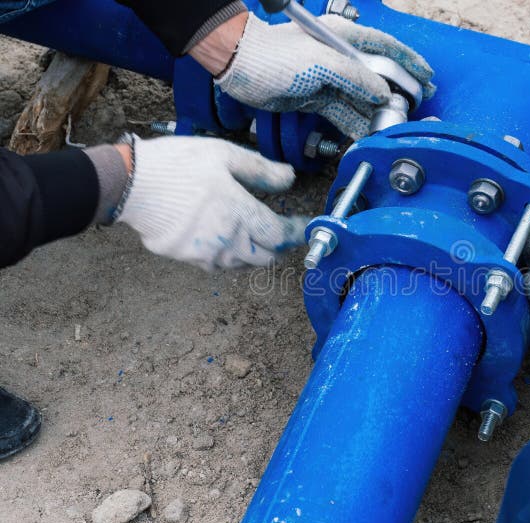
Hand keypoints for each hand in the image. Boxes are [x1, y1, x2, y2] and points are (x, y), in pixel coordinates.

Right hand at [115, 136, 308, 270]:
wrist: (128, 184)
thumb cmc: (177, 165)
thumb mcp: (224, 155)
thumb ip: (261, 170)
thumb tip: (289, 178)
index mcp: (241, 215)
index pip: (281, 235)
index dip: (297, 232)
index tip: (306, 228)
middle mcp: (227, 242)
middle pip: (265, 257)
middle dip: (277, 246)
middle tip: (278, 231)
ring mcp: (205, 254)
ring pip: (241, 264)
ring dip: (251, 252)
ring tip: (249, 233)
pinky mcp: (185, 258)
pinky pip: (215, 264)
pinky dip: (225, 255)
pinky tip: (220, 237)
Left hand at [214, 13, 434, 139]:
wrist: (240, 66)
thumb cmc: (274, 54)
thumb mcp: (321, 63)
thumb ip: (356, 76)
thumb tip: (382, 91)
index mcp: (345, 39)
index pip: (387, 48)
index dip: (410, 63)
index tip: (428, 77)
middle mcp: (340, 58)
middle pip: (378, 77)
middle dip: (398, 93)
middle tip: (416, 107)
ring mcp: (328, 79)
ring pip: (361, 99)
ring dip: (376, 114)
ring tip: (392, 127)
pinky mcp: (316, 98)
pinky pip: (342, 113)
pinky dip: (355, 124)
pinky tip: (367, 135)